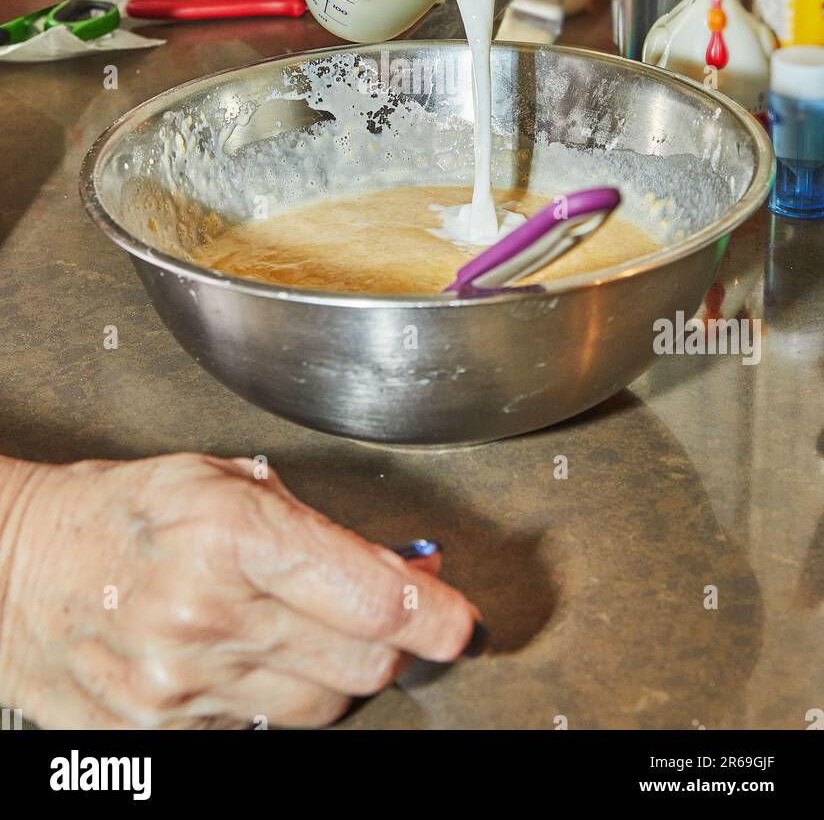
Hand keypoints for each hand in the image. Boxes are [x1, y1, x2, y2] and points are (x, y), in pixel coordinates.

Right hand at [0, 453, 479, 728]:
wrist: (17, 573)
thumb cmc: (119, 513)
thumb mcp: (216, 479)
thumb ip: (309, 524)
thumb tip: (394, 569)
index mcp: (228, 533)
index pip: (365, 592)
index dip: (430, 612)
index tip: (458, 621)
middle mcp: (209, 616)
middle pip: (362, 663)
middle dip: (388, 639)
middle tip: (378, 612)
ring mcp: (185, 687)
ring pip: (322, 707)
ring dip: (335, 672)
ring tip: (294, 628)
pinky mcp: (164, 734)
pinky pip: (263, 731)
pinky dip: (276, 699)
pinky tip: (245, 658)